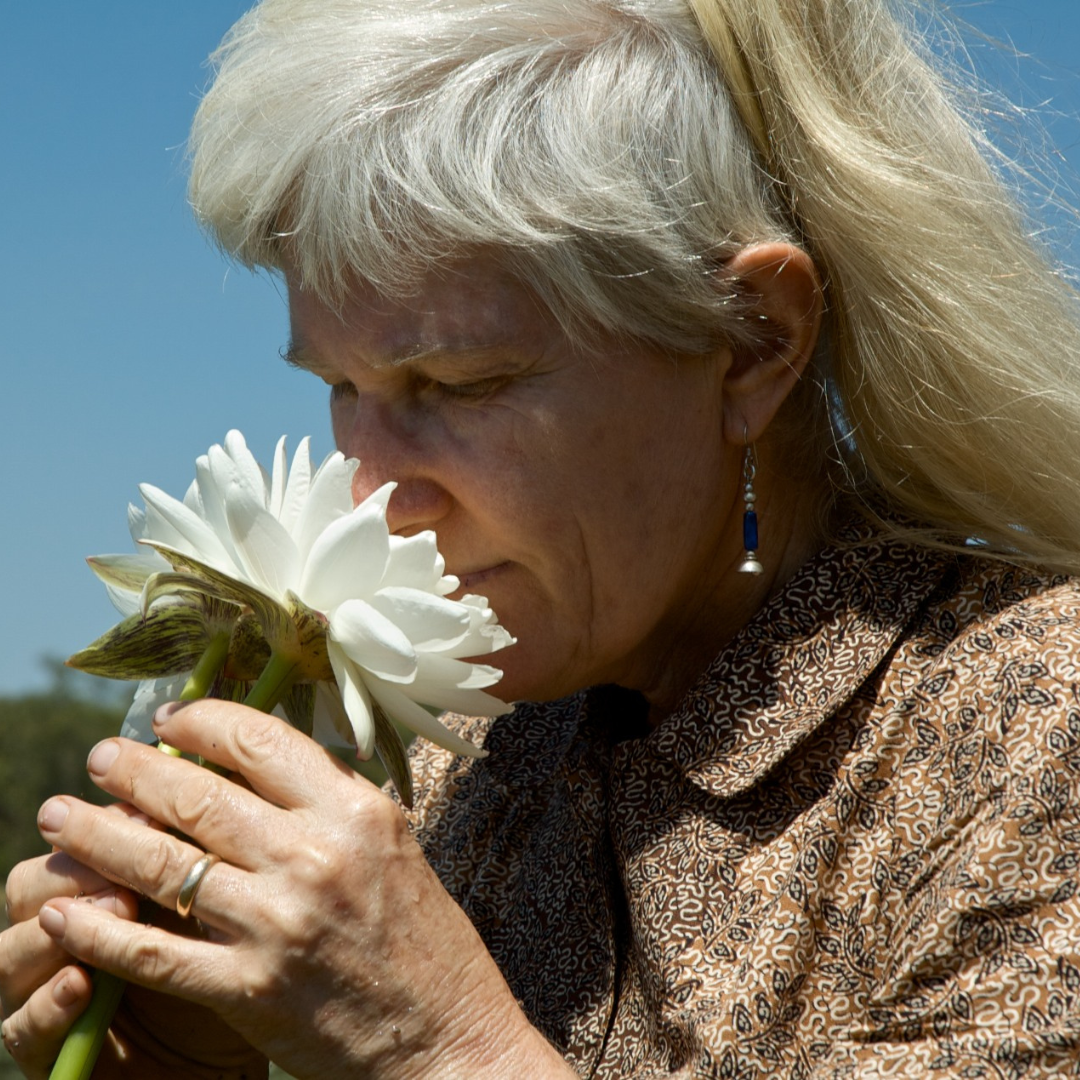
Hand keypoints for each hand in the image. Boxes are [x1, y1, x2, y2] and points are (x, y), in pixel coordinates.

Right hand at [0, 808, 265, 1079]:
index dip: (115, 812)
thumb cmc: (246, 961)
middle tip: (134, 845)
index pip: (82, 835)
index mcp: (103, 883)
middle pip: (34, 883)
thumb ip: (211, 849)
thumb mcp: (233, 901)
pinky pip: (24, 1028)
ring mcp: (47, 991)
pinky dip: (47, 1004)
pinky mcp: (49, 1051)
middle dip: (82, 860)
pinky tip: (80, 984)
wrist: (241, 1054)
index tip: (157, 795)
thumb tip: (221, 771)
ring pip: (14, 950)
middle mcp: (64, 932)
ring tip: (113, 905)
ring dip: (58, 928)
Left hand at [24, 701, 572, 1078]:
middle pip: (199, 795)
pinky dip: (100, 931)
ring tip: (60, 816)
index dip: (204, 722)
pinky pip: (154, 952)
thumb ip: (330, 802)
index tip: (171, 719)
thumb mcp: (392, 846)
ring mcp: (278, 924)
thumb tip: (258, 759)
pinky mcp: (249, 990)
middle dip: (135, 771)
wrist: (447, 1038)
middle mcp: (314, 857)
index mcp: (356, 812)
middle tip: (100, 757)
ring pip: (163, 865)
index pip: (261, 742)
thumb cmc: (424, 940)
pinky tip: (65, 911)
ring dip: (98, 835)